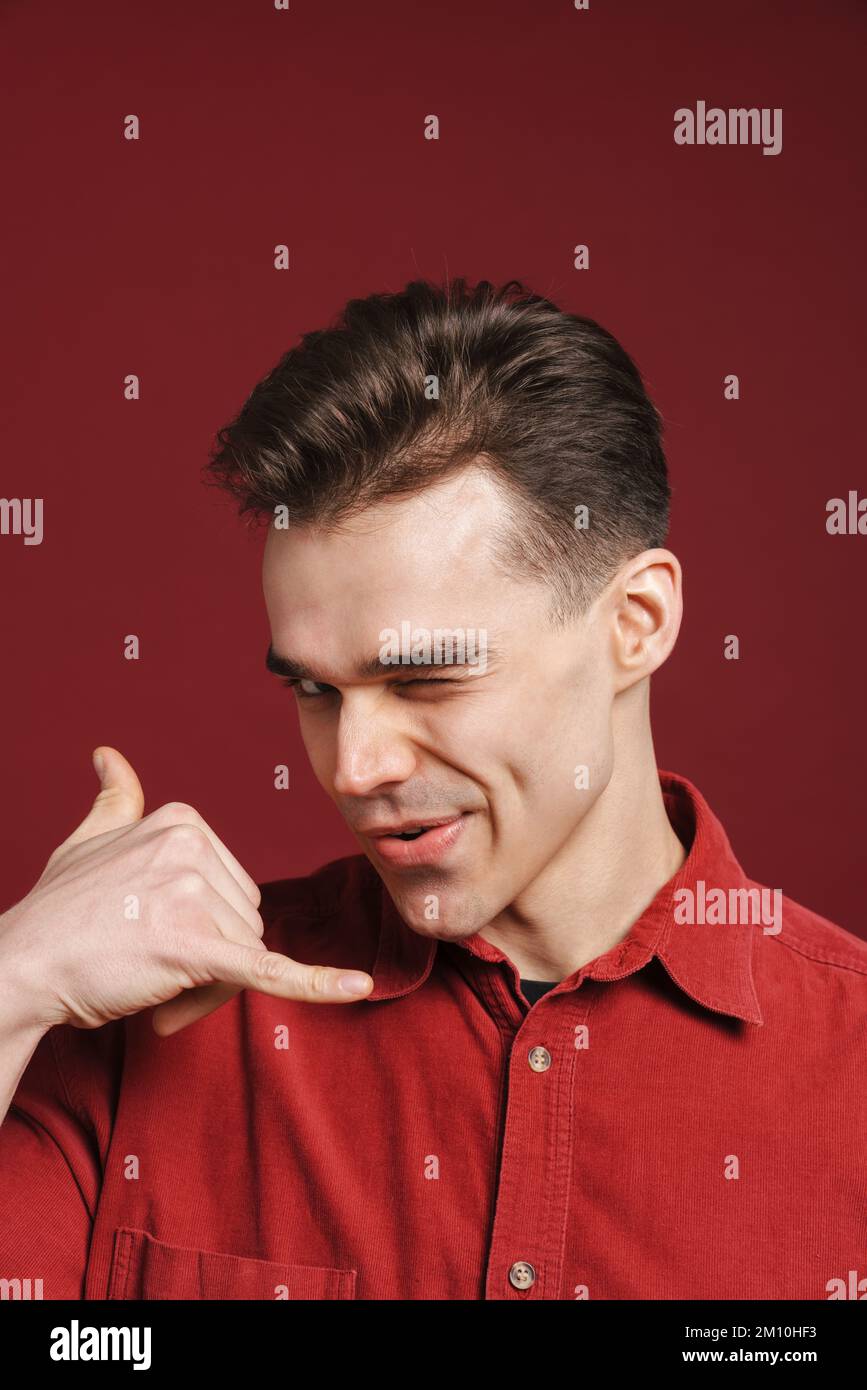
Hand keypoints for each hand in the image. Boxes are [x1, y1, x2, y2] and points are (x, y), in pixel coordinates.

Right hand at [0, 747, 372, 1036]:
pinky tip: (358, 988)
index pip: (235, 888)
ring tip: (148, 982)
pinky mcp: (195, 946)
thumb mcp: (86, 840)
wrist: (18, 967)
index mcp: (182, 820)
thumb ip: (114, 800)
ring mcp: (194, 893)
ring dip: (204, 986)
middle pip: (246, 921)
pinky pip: (267, 970)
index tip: (151, 936)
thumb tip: (110, 755)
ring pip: (244, 957)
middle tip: (147, 969)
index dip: (202, 926)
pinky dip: (317, 984)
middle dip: (208, 959)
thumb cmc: (56, 912)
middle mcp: (193, 846)